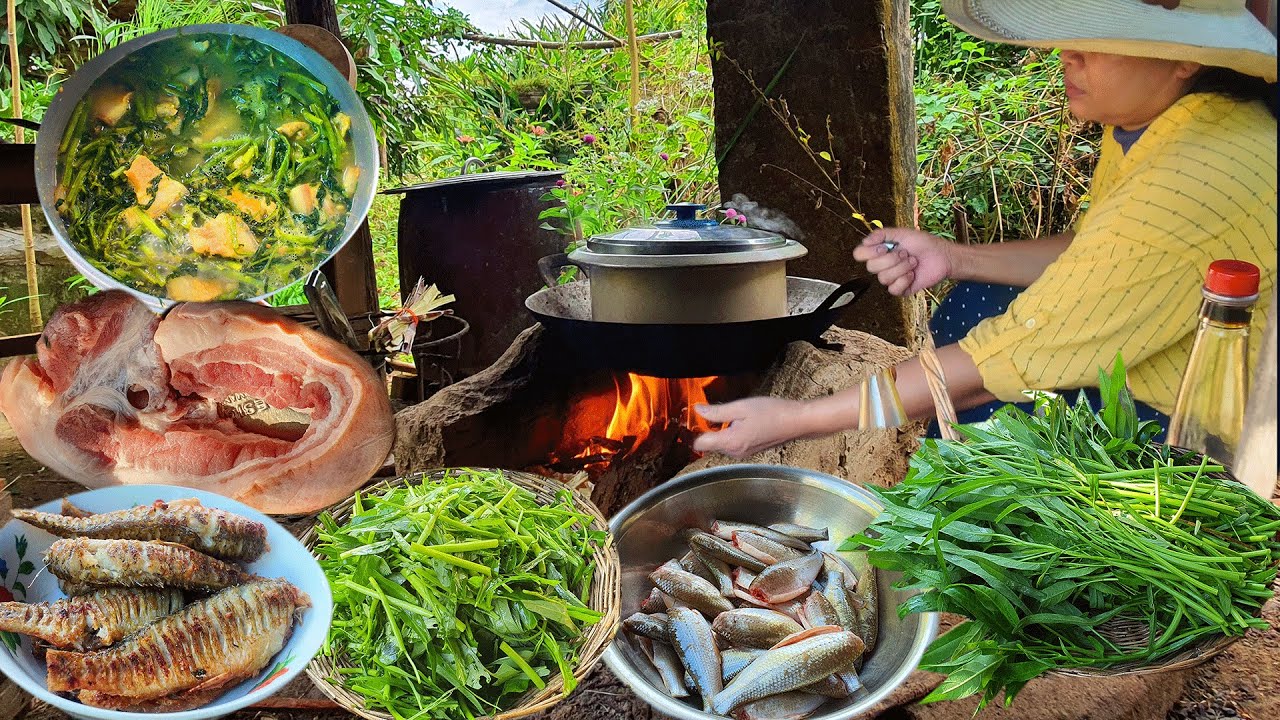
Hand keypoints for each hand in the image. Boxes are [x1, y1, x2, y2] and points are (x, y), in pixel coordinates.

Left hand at [691, 397, 809, 458]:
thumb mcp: (741, 407)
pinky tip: (744, 421)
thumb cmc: (772, 413)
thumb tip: (697, 410)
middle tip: (718, 410)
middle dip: (710, 428)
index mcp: (730, 442)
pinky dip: (732, 432)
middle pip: (710, 443)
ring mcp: (743, 453)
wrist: (797, 422)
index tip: (696, 417)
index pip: (700, 444)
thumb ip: (716, 412)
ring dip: (722, 429)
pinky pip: (732, 443)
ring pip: (721, 443)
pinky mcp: (749, 451)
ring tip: (735, 414)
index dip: (695, 430)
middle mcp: (735, 452)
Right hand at [852, 228, 956, 295]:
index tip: (884, 247)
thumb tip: (865, 242)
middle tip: (906, 253)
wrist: (942, 256)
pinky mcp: (900, 289)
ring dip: (901, 268)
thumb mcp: (901, 233)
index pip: (859, 254)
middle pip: (871, 267)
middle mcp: (882, 265)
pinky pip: (893, 289)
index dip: (869, 252)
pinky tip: (913, 274)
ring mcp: (891, 278)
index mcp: (879, 252)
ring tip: (913, 262)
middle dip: (891, 259)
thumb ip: (881, 234)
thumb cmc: (923, 243)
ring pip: (883, 278)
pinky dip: (904, 280)